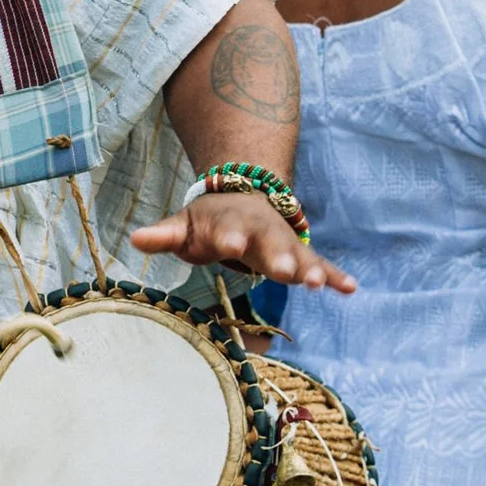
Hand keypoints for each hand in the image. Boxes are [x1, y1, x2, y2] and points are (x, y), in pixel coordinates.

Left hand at [130, 192, 354, 292]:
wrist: (243, 195)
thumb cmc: (208, 222)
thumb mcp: (183, 225)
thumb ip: (164, 235)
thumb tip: (134, 238)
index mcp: (229, 223)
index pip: (226, 229)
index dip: (226, 236)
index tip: (226, 245)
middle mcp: (261, 231)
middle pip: (269, 243)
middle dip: (277, 256)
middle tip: (285, 272)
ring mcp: (284, 241)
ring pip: (299, 255)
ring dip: (309, 268)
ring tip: (317, 283)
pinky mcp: (301, 254)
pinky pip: (321, 264)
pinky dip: (335, 275)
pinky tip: (351, 289)